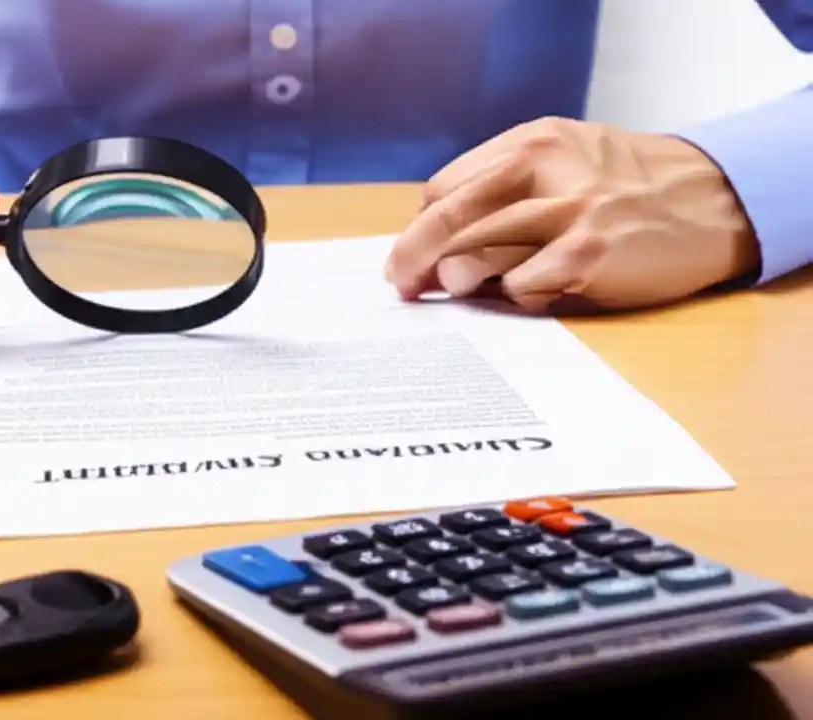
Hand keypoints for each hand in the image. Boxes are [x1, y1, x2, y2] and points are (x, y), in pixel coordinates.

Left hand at [384, 117, 760, 312]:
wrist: (716, 201)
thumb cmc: (630, 189)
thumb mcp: (569, 161)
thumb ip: (509, 191)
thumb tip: (441, 244)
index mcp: (531, 143)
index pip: (447, 188)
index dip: (420, 227)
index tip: (410, 254)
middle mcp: (544, 169)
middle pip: (447, 218)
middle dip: (411, 258)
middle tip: (400, 285)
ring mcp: (567, 212)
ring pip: (474, 253)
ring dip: (455, 279)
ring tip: (456, 291)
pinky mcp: (587, 255)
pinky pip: (521, 286)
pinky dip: (518, 296)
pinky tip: (538, 292)